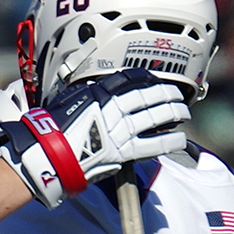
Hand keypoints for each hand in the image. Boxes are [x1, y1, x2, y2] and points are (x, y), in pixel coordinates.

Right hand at [0, 68, 189, 207]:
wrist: (49, 155)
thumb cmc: (53, 130)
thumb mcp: (69, 100)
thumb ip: (88, 95)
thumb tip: (97, 92)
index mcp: (100, 93)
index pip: (130, 79)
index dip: (147, 79)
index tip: (155, 80)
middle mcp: (113, 108)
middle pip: (148, 96)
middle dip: (166, 94)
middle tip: (177, 96)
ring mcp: (120, 130)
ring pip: (154, 116)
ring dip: (173, 113)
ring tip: (183, 113)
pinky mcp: (123, 152)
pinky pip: (153, 145)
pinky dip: (169, 141)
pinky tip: (180, 139)